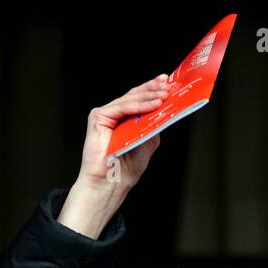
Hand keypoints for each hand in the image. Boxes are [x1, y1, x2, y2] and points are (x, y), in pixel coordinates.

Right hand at [58, 76, 167, 238]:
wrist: (110, 184)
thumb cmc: (125, 170)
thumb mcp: (147, 142)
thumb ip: (154, 125)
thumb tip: (165, 110)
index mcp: (123, 120)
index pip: (139, 100)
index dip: (153, 90)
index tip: (168, 83)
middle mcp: (114, 116)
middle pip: (134, 96)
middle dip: (152, 88)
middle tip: (167, 84)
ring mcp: (105, 115)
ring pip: (129, 100)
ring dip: (149, 96)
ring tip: (164, 95)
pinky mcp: (98, 118)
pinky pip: (121, 108)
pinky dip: (139, 105)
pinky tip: (153, 105)